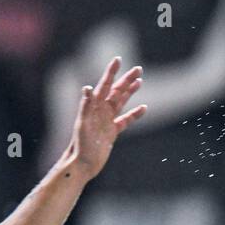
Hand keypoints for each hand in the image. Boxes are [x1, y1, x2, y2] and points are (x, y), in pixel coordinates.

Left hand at [65, 58, 146, 180]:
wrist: (83, 164)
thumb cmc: (80, 145)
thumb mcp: (82, 124)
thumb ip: (85, 106)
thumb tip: (87, 88)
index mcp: (94, 106)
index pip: (104, 85)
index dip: (111, 72)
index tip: (118, 60)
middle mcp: (100, 111)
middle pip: (116, 91)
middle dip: (127, 79)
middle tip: (138, 69)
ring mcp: (106, 121)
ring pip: (121, 102)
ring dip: (130, 91)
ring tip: (140, 81)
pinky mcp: (111, 132)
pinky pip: (125, 120)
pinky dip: (134, 114)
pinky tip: (144, 108)